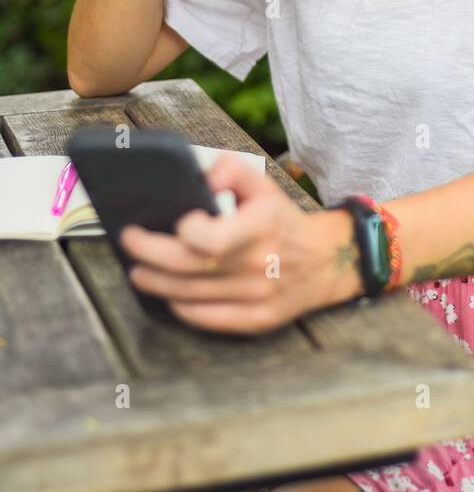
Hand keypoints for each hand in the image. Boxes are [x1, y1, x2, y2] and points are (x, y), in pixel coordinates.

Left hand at [118, 153, 362, 333]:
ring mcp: (258, 297)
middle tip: (129, 241)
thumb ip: (230, 170)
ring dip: (156, 282)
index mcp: (262, 225)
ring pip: (191, 295)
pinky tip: (169, 294)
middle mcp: (260, 263)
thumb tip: (201, 180)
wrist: (326, 261)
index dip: (187, 232)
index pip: (212, 239)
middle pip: (189, 268)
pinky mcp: (256, 321)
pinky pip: (207, 318)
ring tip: (138, 270)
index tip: (177, 220)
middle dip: (149, 253)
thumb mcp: (263, 185)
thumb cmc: (281, 220)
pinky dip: (181, 307)